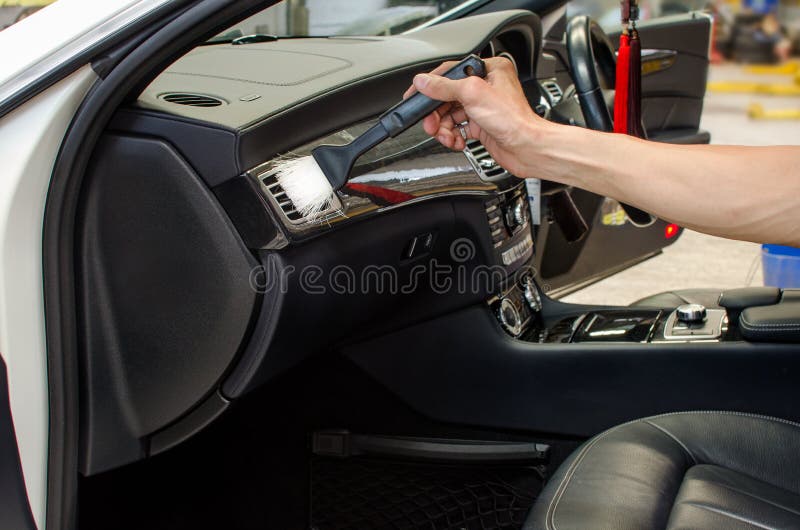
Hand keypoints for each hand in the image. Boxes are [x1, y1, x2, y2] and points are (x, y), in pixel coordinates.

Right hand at [403, 57, 550, 177]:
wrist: (527, 148)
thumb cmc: (513, 119)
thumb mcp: (472, 94)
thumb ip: (444, 86)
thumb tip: (423, 81)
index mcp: (488, 69)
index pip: (451, 72)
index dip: (431, 85)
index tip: (415, 94)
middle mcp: (486, 86)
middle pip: (447, 96)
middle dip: (436, 113)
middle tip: (430, 124)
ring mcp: (483, 107)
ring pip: (451, 114)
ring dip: (444, 128)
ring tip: (445, 136)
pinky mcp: (481, 125)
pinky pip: (458, 128)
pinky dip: (453, 136)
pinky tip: (457, 141)